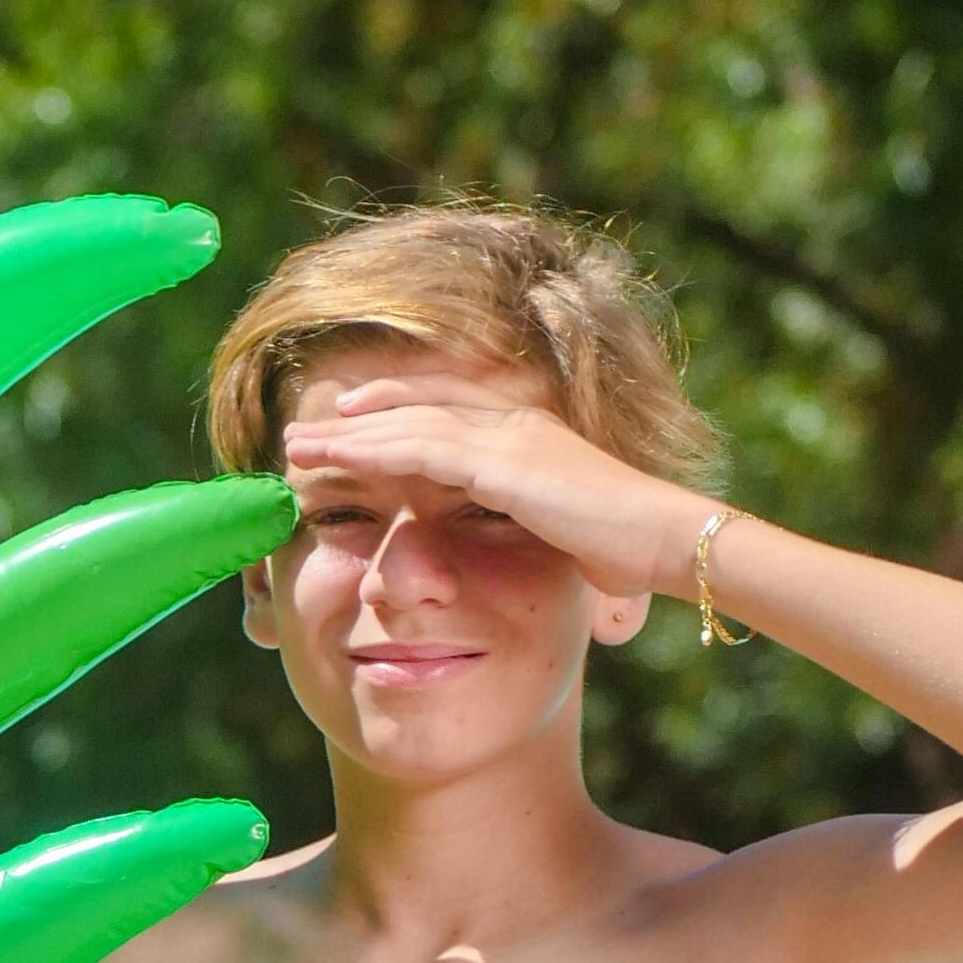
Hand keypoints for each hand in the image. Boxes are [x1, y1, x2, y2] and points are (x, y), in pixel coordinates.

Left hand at [280, 389, 707, 609]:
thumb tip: (508, 546)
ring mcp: (508, 438)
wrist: (664, 540)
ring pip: (409, 424)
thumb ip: (525, 527)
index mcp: (526, 439)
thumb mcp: (560, 534)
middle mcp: (513, 425)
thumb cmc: (626, 550)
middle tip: (302, 432)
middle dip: (357, 420)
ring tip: (298, 446)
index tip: (351, 424)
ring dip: (350, 434)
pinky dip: (377, 448)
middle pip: (418, 411)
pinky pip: (424, 448)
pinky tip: (340, 455)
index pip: (446, 415)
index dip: (394, 415)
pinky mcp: (503, 462)